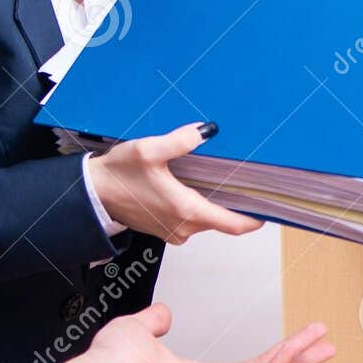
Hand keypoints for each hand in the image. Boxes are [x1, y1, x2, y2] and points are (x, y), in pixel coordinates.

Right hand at [88, 125, 262, 243]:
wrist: (92, 194)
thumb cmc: (118, 175)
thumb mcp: (149, 150)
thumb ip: (181, 140)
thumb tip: (207, 131)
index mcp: (186, 210)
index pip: (234, 225)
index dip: (256, 218)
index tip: (270, 207)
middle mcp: (184, 227)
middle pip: (222, 220)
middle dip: (232, 202)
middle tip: (242, 179)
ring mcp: (174, 231)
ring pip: (206, 219)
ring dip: (212, 202)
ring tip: (214, 178)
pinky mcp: (164, 229)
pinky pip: (190, 220)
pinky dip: (196, 205)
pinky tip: (190, 185)